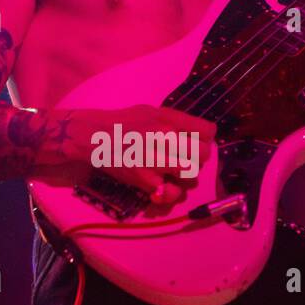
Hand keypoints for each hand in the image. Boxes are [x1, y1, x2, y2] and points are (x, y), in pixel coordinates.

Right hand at [69, 105, 216, 205]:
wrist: (95, 137)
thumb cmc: (125, 122)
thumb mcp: (153, 111)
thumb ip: (178, 121)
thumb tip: (203, 133)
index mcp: (169, 120)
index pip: (208, 132)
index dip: (205, 138)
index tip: (197, 141)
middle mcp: (166, 139)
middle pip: (204, 155)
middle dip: (198, 158)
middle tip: (184, 157)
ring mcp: (156, 161)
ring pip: (191, 175)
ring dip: (185, 175)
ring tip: (173, 171)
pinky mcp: (145, 180)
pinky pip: (172, 193)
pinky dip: (170, 192)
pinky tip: (164, 185)